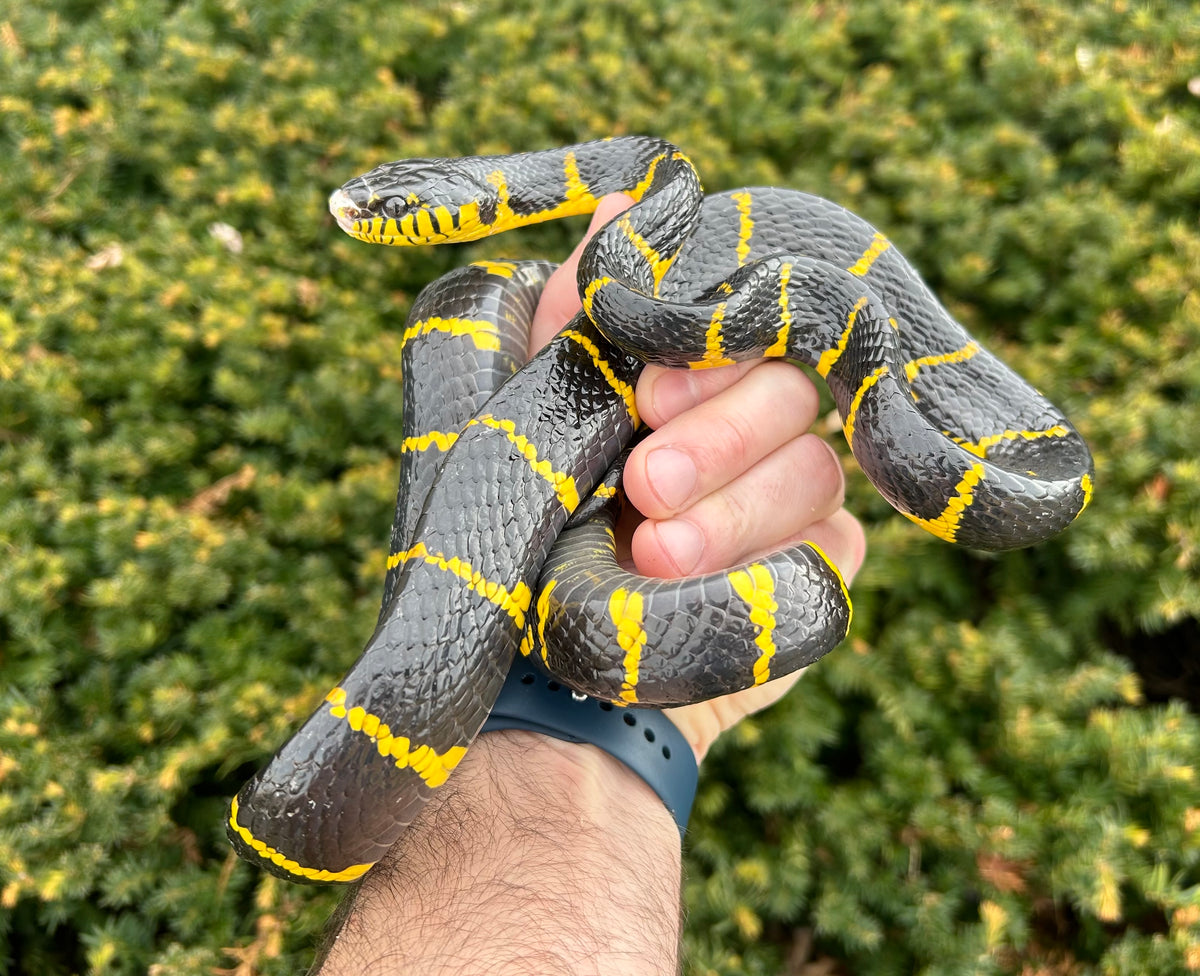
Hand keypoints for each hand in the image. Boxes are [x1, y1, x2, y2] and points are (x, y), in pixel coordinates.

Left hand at [529, 195, 866, 761]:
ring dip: (731, 510)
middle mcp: (746, 424)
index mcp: (684, 378)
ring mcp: (790, 494)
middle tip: (642, 483)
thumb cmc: (525, 536)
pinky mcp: (818, 563)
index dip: (707, 355)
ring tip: (648, 553)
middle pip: (791, 388)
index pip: (742, 326)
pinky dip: (763, 560)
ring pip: (814, 464)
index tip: (646, 396)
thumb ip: (580, 314)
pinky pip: (833, 539)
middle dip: (718, 435)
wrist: (544, 681)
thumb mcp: (531, 413)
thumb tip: (625, 201)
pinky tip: (698, 589)